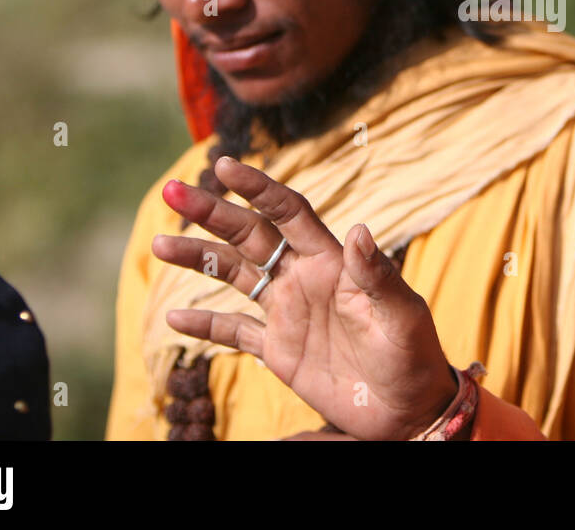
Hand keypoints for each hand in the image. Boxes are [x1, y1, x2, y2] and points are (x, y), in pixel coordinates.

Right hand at [151, 155, 457, 440]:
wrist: (409, 408)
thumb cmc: (413, 354)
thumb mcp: (400, 312)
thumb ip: (376, 274)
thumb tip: (359, 230)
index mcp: (333, 261)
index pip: (289, 213)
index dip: (258, 188)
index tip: (226, 166)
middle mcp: (305, 279)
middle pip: (250, 236)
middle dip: (212, 213)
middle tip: (173, 192)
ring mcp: (289, 313)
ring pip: (234, 275)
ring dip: (199, 258)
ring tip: (160, 245)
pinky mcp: (280, 351)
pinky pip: (235, 332)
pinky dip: (205, 326)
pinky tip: (173, 318)